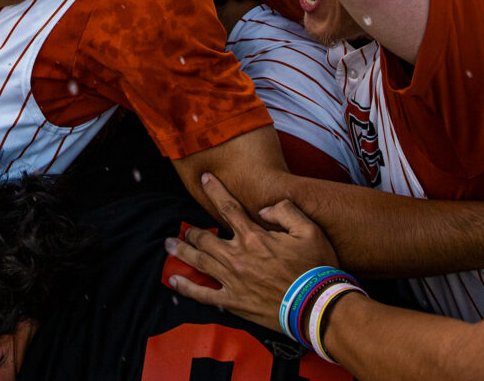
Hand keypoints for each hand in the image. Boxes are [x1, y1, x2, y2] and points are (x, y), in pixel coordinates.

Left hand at [165, 173, 337, 332]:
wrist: (315, 305)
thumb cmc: (315, 267)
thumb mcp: (310, 230)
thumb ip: (285, 212)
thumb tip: (264, 210)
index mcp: (254, 237)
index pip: (228, 207)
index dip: (215, 190)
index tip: (205, 178)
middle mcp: (237, 256)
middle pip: (205, 237)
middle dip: (191, 230)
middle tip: (182, 227)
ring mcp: (232, 280)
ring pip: (199, 261)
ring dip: (182, 251)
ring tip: (168, 244)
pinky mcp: (233, 302)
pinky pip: (203, 294)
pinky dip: (186, 287)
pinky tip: (174, 280)